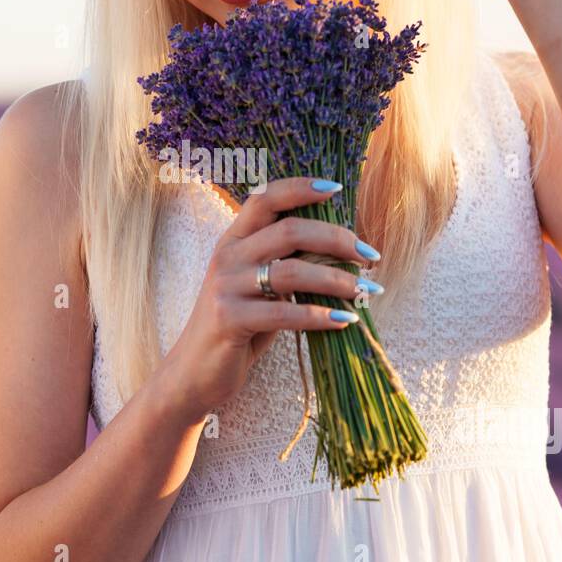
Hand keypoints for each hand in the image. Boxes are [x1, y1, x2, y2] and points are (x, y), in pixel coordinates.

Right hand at [163, 176, 382, 417]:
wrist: (193, 372)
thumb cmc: (238, 327)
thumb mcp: (259, 286)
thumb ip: (286, 262)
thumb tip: (342, 248)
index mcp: (233, 240)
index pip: (265, 198)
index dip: (300, 188)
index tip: (337, 190)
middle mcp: (227, 256)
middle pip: (289, 231)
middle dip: (337, 239)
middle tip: (368, 255)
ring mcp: (226, 287)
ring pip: (292, 271)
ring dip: (336, 279)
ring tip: (364, 290)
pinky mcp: (229, 319)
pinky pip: (284, 313)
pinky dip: (320, 315)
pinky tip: (344, 319)